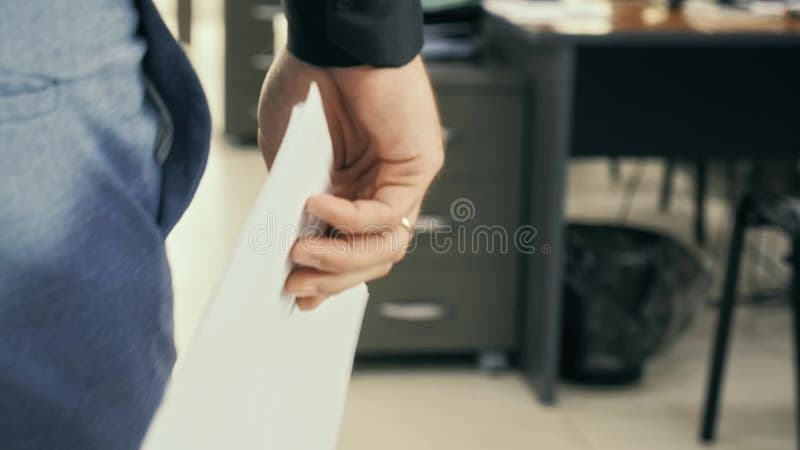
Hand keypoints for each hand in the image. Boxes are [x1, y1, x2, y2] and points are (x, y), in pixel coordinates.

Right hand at [257, 50, 443, 309]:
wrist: (330, 39)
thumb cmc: (309, 87)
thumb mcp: (287, 162)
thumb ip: (292, 206)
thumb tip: (287, 252)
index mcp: (353, 193)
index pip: (351, 252)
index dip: (327, 279)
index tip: (297, 296)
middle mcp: (382, 192)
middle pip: (372, 260)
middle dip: (331, 278)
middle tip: (295, 285)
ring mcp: (404, 181)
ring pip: (386, 247)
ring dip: (339, 259)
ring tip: (299, 253)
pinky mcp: (419, 165)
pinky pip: (386, 212)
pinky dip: (350, 218)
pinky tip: (318, 204)